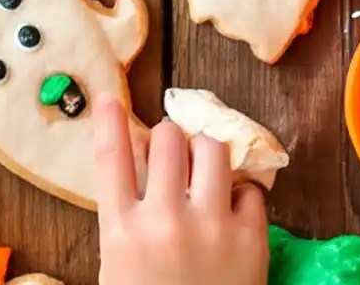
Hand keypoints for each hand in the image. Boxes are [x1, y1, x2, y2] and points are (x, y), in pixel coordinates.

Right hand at [93, 95, 268, 284]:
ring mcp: (210, 229)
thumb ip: (126, 214)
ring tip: (204, 170)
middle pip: (168, 141)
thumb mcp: (119, 262)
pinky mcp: (251, 240)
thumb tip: (143, 159)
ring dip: (205, 153)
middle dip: (170, 137)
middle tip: (174, 149)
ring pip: (212, 150)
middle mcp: (164, 221)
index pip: (111, 160)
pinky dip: (240, 193)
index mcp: (121, 230)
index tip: (109, 96)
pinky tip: (231, 210)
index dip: (108, 122)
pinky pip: (249, 189)